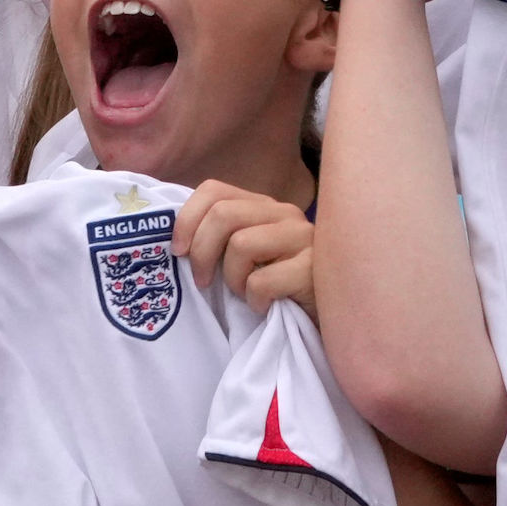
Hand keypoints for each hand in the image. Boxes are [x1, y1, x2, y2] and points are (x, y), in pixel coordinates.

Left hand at [179, 180, 315, 312]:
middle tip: (203, 282)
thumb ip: (222, 239)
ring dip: (232, 279)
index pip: (214, 190)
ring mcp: (302, 237)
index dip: (187, 219)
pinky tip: (265, 306)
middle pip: (223, 214)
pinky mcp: (314, 268)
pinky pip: (262, 281)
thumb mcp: (246, 257)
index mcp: (263, 206)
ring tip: (245, 294)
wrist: (329, 315)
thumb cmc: (278, 289)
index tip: (178, 251)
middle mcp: (284, 213)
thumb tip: (177, 243)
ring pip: (241, 244)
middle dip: (202, 253)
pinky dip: (255, 300)